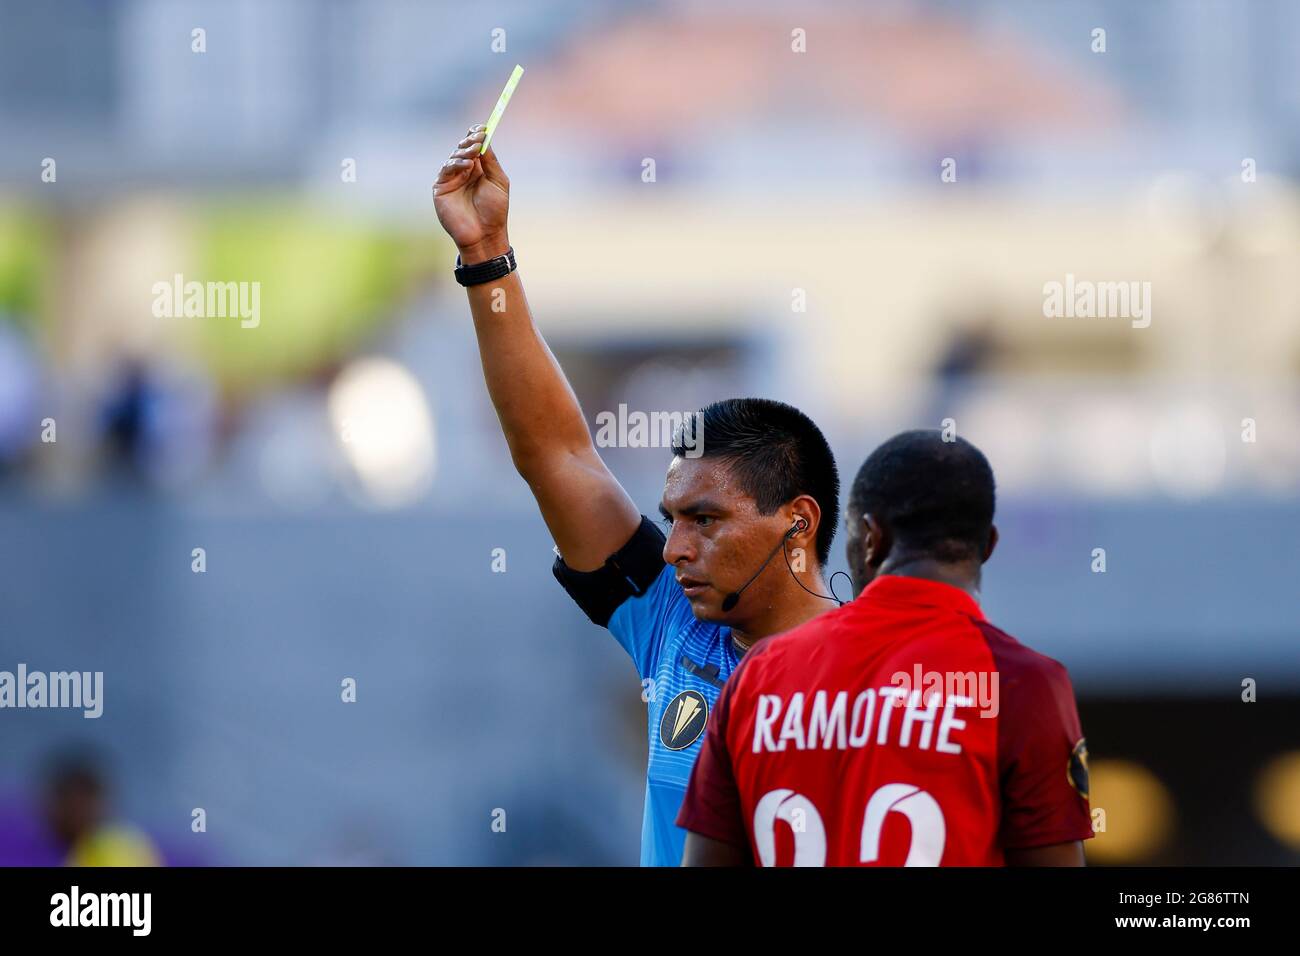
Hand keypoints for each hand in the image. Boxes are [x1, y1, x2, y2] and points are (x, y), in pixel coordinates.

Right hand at [433, 125, 510, 263]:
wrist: (485, 235)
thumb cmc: (495, 211)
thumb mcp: (498, 182)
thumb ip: (491, 161)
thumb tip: (485, 139)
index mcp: (478, 170)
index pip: (474, 147)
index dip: (477, 135)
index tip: (484, 128)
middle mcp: (464, 172)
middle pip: (463, 148)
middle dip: (471, 141)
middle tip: (480, 136)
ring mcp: (451, 179)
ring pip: (454, 157)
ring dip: (465, 151)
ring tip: (475, 151)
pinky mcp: (441, 188)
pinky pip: (446, 169)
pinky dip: (456, 164)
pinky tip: (468, 165)